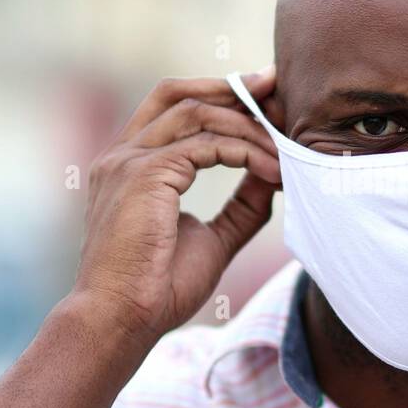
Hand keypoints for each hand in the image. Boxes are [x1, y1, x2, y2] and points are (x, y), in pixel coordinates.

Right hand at [70, 66, 281, 351]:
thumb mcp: (212, 238)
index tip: (264, 97)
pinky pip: (208, 146)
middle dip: (232, 88)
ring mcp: (128, 161)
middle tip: (278, 88)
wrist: (121, 320)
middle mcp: (122, 155)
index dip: (217, 94)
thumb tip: (271, 177)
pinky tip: (273, 173)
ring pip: (199, 115)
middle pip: (181, 96)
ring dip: (249, 127)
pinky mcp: (145, 174)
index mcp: (128, 166)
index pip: (171, 107)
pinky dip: (247, 153)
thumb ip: (240, 205)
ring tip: (285, 149)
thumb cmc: (157, 289)